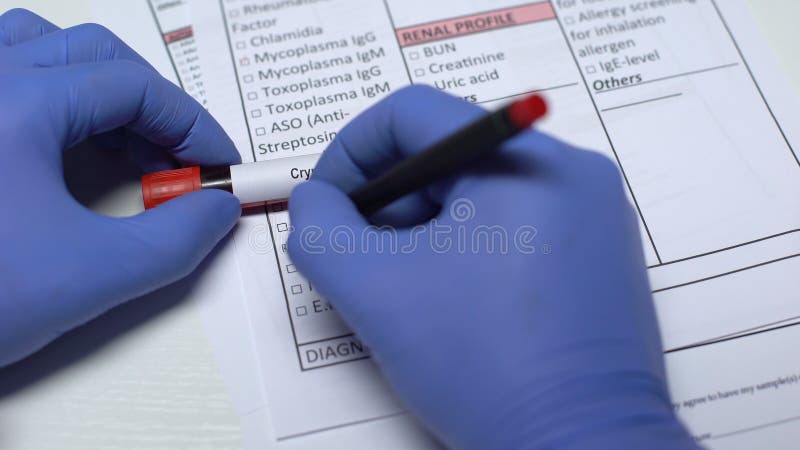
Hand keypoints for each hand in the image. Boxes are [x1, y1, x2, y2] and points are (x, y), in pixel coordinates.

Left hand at [0, 10, 240, 365]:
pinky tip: (62, 142)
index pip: (135, 87)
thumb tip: (217, 209)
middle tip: (180, 162)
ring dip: (99, 87)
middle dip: (154, 106)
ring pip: (41, 48)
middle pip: (95, 55)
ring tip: (123, 142)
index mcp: (16, 102)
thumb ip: (175, 241)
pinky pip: (4, 72)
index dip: (194, 125)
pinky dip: (51, 93)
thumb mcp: (89, 276)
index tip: (219, 168)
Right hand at [288, 86, 697, 448]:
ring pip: (480, 193)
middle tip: (362, 257)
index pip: (413, 113)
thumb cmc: (488, 367)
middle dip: (388, 202)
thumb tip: (313, 202)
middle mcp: (569, 172)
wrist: (580, 448)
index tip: (328, 202)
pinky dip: (467, 249)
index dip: (351, 150)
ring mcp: (591, 214)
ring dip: (425, 231)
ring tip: (407, 290)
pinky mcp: (597, 255)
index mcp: (523, 160)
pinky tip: (451, 301)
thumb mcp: (375, 290)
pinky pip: (515, 225)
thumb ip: (319, 230)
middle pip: (448, 154)